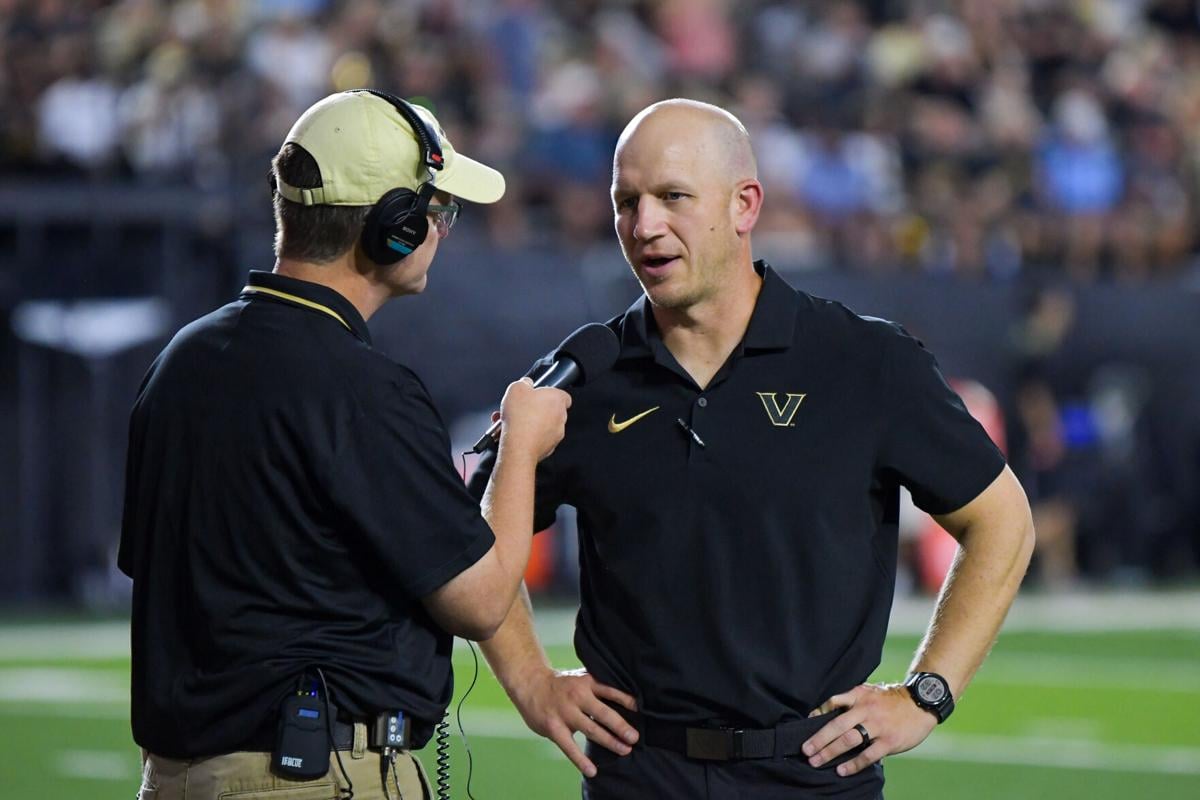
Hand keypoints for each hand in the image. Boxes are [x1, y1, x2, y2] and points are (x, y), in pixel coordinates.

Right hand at [497, 378, 570, 460]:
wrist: (518, 446)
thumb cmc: (520, 418)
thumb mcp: (516, 388)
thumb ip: (524, 383)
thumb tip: (525, 383)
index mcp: (558, 400)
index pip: (562, 395)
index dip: (549, 394)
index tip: (538, 395)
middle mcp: (561, 417)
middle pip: (549, 410)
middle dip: (535, 409)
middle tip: (521, 408)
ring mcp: (556, 434)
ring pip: (542, 426)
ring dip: (529, 422)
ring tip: (511, 421)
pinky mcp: (549, 448)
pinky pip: (538, 439)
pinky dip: (528, 436)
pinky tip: (514, 433)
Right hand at [509, 667, 639, 777]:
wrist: (529, 683)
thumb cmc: (560, 684)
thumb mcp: (579, 678)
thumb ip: (597, 689)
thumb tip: (624, 703)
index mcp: (586, 683)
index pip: (610, 691)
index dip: (626, 700)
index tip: (640, 710)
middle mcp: (577, 696)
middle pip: (603, 713)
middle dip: (621, 726)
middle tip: (635, 737)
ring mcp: (565, 712)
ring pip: (591, 729)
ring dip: (609, 741)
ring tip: (624, 750)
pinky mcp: (554, 727)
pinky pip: (569, 747)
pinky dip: (581, 760)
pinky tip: (592, 770)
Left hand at [802, 683, 936, 775]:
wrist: (921, 702)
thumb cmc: (891, 700)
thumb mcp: (869, 692)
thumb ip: (850, 700)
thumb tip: (825, 712)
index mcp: (859, 696)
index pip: (833, 703)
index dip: (818, 713)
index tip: (805, 723)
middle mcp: (866, 710)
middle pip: (836, 726)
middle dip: (819, 739)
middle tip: (805, 750)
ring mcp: (877, 726)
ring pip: (848, 740)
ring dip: (830, 752)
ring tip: (816, 761)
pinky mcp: (889, 741)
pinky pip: (867, 755)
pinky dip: (853, 764)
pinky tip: (841, 770)